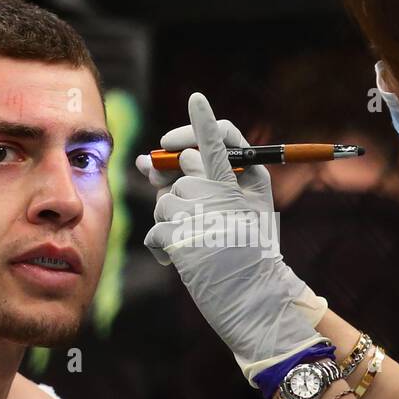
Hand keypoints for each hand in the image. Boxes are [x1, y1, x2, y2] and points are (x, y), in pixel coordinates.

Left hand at [142, 93, 325, 381]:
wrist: (256, 298)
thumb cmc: (249, 251)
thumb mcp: (243, 209)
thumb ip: (197, 180)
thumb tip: (143, 160)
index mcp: (244, 181)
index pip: (221, 138)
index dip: (203, 119)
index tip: (196, 99)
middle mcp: (222, 192)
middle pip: (182, 168)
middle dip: (178, 186)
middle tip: (193, 212)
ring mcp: (200, 215)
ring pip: (164, 202)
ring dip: (171, 222)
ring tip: (198, 244)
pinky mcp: (180, 240)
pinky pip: (156, 231)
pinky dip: (163, 248)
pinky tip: (183, 261)